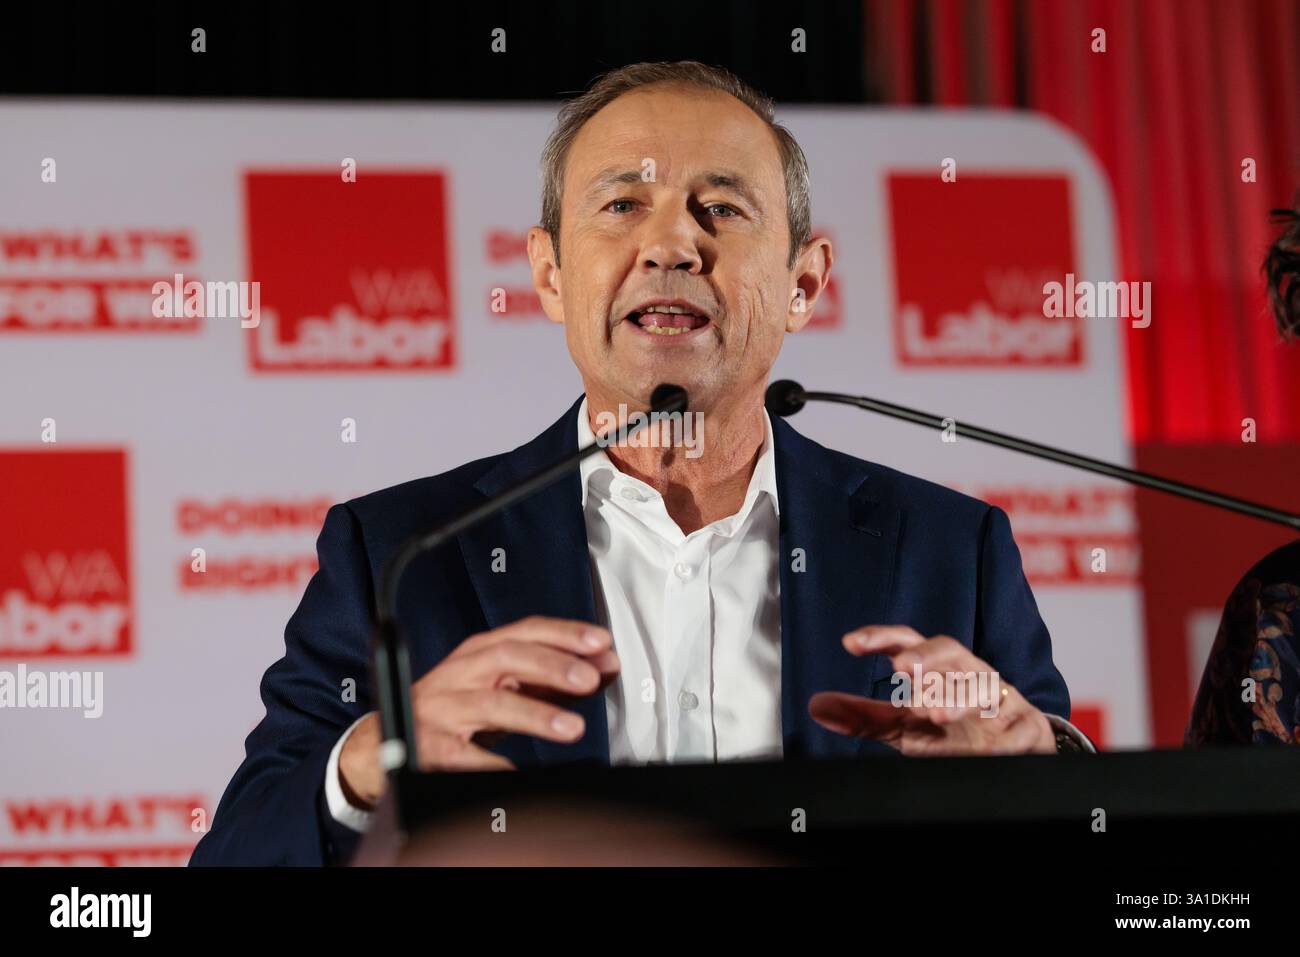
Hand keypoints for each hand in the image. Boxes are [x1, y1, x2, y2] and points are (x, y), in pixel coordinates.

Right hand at [339, 616, 619, 806]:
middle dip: (551, 665)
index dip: (564, 634)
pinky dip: (489, 762)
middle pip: (507, 657)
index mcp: (481, 652)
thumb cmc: (455, 708)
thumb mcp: (502, 686)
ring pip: (490, 703)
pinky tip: (515, 770)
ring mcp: (443, 707)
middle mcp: (462, 672)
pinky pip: (461, 753)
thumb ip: (553, 676)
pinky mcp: (428, 743)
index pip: (526, 632)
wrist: (382, 743)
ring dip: (534, 713)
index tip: (600, 642)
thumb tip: (607, 663)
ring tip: (572, 728)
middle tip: (588, 678)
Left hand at [808, 625, 1054, 755]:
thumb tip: (817, 706)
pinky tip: (990, 751)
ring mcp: (1002, 700)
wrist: (1014, 749)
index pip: (910, 643)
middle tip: (901, 667)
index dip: (882, 637)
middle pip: (950, 651)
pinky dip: (1006, 740)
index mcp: (938, 669)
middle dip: (927, 656)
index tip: (851, 642)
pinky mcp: (1030, 728)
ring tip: (934, 713)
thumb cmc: (953, 731)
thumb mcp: (907, 724)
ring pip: (985, 686)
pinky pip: (1022, 729)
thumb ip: (865, 716)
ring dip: (960, 697)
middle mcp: (969, 674)